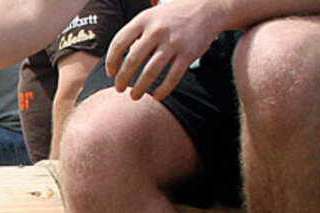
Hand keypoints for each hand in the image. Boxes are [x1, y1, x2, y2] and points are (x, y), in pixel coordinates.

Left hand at [105, 1, 221, 100]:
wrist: (208, 8)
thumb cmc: (174, 15)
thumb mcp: (151, 16)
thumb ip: (136, 34)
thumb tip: (119, 60)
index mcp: (143, 20)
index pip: (119, 43)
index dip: (111, 61)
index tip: (111, 73)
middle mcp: (157, 31)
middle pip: (132, 61)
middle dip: (122, 79)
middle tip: (119, 89)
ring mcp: (173, 42)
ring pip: (150, 72)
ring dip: (139, 88)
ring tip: (134, 96)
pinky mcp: (188, 54)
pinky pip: (172, 77)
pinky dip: (163, 90)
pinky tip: (157, 96)